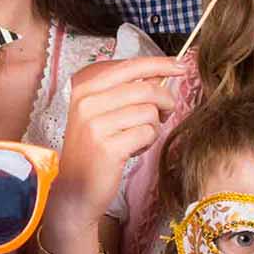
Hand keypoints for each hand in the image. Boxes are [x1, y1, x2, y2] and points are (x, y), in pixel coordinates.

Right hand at [48, 55, 186, 236]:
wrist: (73, 190)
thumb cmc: (92, 149)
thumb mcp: (100, 113)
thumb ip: (124, 91)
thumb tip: (159, 73)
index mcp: (84, 88)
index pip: (129, 65)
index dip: (159, 63)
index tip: (180, 66)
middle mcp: (86, 101)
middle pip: (145, 88)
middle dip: (166, 99)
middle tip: (169, 111)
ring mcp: (95, 124)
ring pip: (149, 112)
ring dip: (154, 126)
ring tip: (140, 137)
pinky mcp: (107, 147)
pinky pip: (147, 133)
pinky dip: (148, 142)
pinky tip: (134, 149)